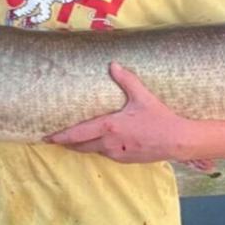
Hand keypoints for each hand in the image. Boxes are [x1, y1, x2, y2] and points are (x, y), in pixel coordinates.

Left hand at [45, 62, 199, 164]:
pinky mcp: (125, 160)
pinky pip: (107, 154)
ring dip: (84, 147)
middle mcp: (109, 143)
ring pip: (93, 151)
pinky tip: (101, 144)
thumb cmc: (159, 118)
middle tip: (57, 140)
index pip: (77, 134)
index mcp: (109, 126)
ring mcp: (117, 153)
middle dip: (68, 143)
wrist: (177, 140)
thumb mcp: (142, 96)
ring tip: (76, 142)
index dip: (61, 136)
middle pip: (81, 146)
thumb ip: (126, 80)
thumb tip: (113, 64)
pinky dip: (100, 149)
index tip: (47, 138)